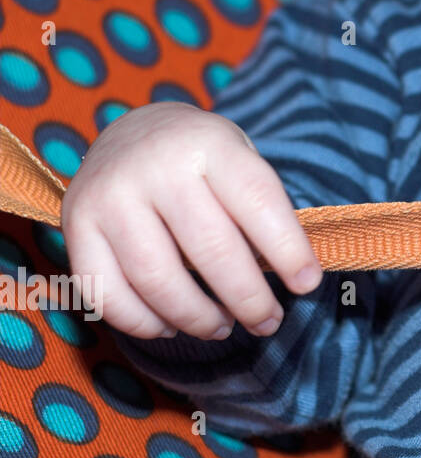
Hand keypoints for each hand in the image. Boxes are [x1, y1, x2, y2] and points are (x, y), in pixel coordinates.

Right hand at [61, 102, 322, 340]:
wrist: (134, 131)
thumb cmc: (204, 159)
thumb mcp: (240, 160)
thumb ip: (261, 211)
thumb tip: (294, 280)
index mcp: (210, 144)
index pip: (257, 202)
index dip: (288, 251)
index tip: (308, 285)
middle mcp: (156, 167)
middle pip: (210, 250)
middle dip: (248, 299)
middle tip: (268, 322)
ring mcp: (109, 195)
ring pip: (158, 279)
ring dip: (198, 318)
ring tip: (223, 326)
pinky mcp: (75, 225)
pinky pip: (105, 293)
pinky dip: (143, 322)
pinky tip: (171, 325)